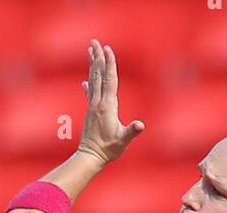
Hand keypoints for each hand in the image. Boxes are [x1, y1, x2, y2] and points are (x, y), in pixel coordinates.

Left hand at [77, 39, 144, 165]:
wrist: (90, 157)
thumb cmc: (108, 150)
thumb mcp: (122, 141)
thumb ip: (131, 132)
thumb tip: (140, 125)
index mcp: (107, 106)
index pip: (109, 80)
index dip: (109, 64)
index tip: (107, 49)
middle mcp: (98, 103)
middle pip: (98, 75)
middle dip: (97, 57)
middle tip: (95, 42)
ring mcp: (93, 106)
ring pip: (93, 80)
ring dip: (92, 64)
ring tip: (90, 50)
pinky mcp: (90, 112)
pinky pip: (90, 93)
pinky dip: (89, 84)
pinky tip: (85, 80)